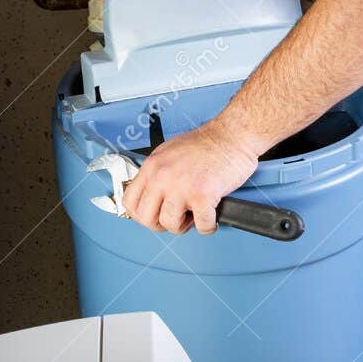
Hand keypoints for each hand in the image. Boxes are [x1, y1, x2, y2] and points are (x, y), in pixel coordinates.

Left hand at [121, 120, 261, 233]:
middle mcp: (163, 176)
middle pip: (146, 218)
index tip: (153, 215)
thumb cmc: (207, 143)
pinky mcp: (203, 196)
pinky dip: (208, 226)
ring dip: (185, 226)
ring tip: (195, 215)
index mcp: (152, 166)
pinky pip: (201, 226)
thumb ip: (157, 174)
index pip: (130, 201)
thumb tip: (152, 195)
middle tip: (176, 218)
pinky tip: (212, 216)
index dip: (140, 215)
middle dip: (161, 224)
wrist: (232, 135)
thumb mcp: (169, 153)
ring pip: (170, 224)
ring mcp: (182, 187)